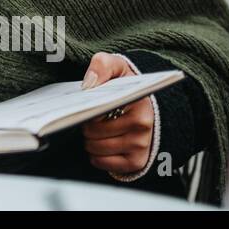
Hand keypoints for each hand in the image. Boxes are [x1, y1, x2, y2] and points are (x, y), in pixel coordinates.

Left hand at [80, 52, 153, 174]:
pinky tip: (100, 144)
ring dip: (89, 141)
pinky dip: (96, 155)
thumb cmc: (123, 83)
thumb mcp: (115, 66)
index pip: (99, 111)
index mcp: (137, 101)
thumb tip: (89, 85)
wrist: (142, 102)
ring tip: (95, 130)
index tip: (86, 107)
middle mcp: (143, 125)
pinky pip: (102, 163)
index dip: (87, 110)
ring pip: (96, 149)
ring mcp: (141, 145)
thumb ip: (102, 65)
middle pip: (93, 132)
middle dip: (85, 125)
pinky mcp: (137, 161)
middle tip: (90, 118)